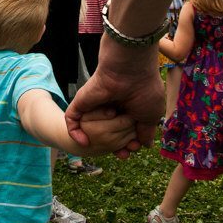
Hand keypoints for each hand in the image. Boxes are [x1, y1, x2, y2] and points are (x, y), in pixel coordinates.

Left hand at [66, 35, 162, 157]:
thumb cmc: (144, 90)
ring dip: (98, 141)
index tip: (132, 149)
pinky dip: (74, 132)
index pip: (124, 130)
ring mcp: (95, 105)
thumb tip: (143, 146)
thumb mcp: (150, 116)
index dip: (128, 143)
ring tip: (110, 148)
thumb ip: (145, 132)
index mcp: (128, 108)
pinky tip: (83, 142)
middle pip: (107, 132)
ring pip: (91, 128)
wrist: (129, 68)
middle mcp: (111, 107)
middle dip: (114, 145)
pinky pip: (72, 120)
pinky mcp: (81, 102)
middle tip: (122, 153)